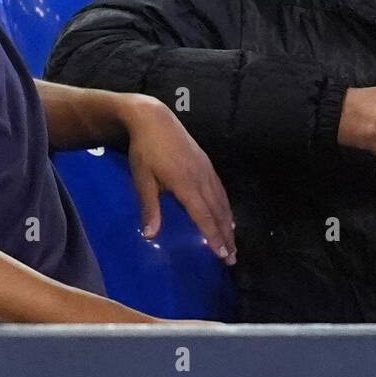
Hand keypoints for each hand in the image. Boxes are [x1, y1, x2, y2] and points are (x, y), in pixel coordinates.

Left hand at [123, 97, 235, 263]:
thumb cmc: (144, 150)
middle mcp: (201, 178)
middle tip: (232, 257)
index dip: (213, 236)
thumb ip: (149, 207)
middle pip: (217, 211)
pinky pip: (220, 190)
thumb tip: (151, 235)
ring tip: (233, 242)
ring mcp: (206, 170)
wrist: (154, 119)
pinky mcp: (206, 164)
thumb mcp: (142, 179)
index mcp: (186, 183)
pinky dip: (226, 206)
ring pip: (222, 201)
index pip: (203, 215)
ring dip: (228, 223)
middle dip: (226, 236)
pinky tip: (227, 214)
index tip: (222, 254)